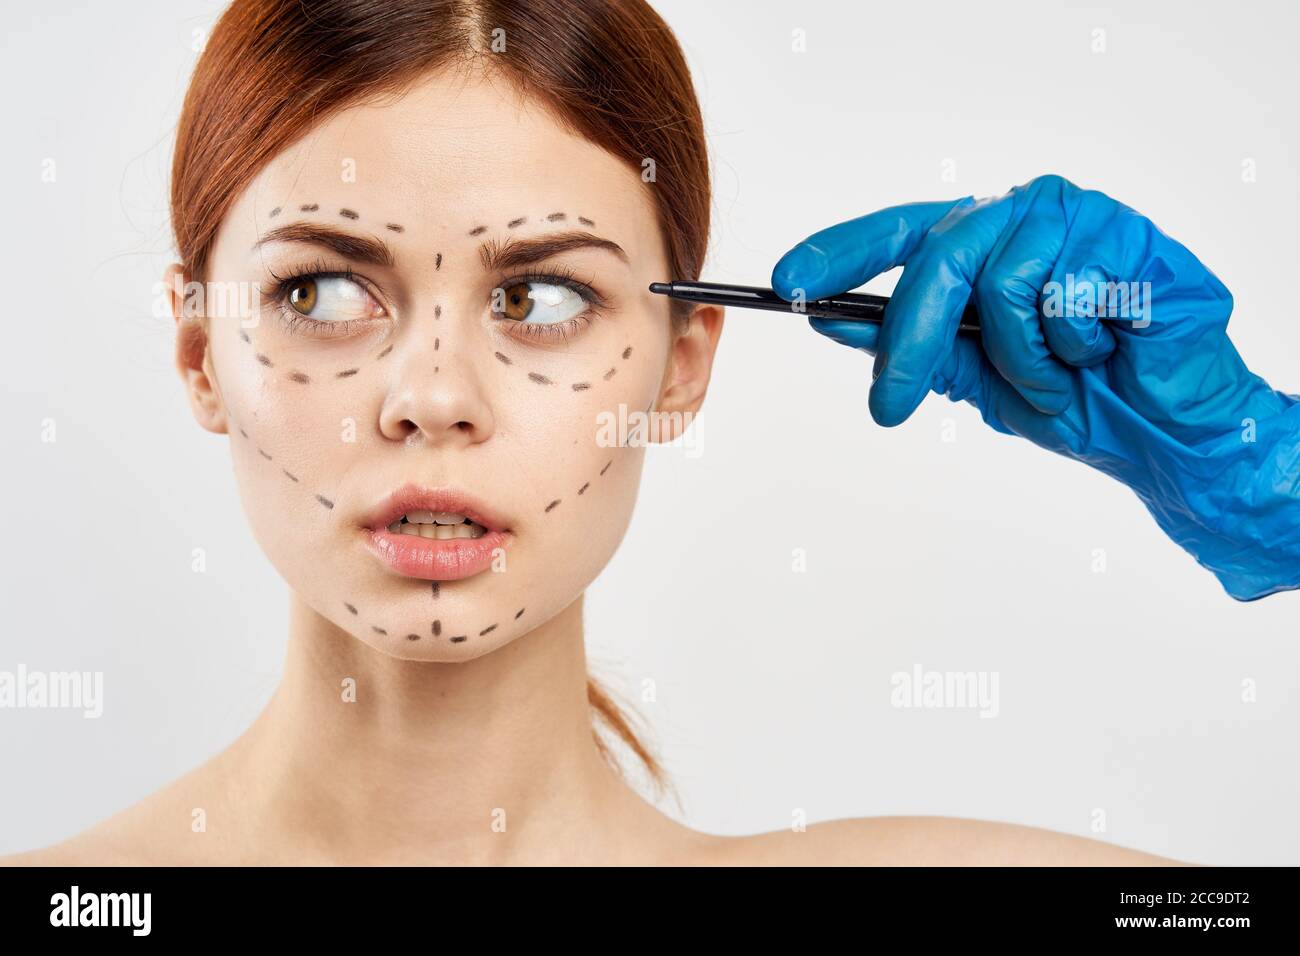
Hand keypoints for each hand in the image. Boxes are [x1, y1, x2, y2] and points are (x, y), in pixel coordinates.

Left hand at [772, 174, 1299, 600]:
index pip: (897, 231)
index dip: (837, 253)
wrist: (1162, 434)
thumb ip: (909, 345)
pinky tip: (1101, 351)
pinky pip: (1064, 296)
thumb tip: (830, 319)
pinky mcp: (1123, 236)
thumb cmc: (1072, 399)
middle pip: (938, 259)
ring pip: (1002, 283)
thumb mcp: (973, 378)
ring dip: (1020, 360)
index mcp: (982, 238)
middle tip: (888, 409)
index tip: (784, 284)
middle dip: (909, 344)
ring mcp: (1074, 217)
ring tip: (1056, 375)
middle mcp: (1022, 214)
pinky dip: (1072, 348)